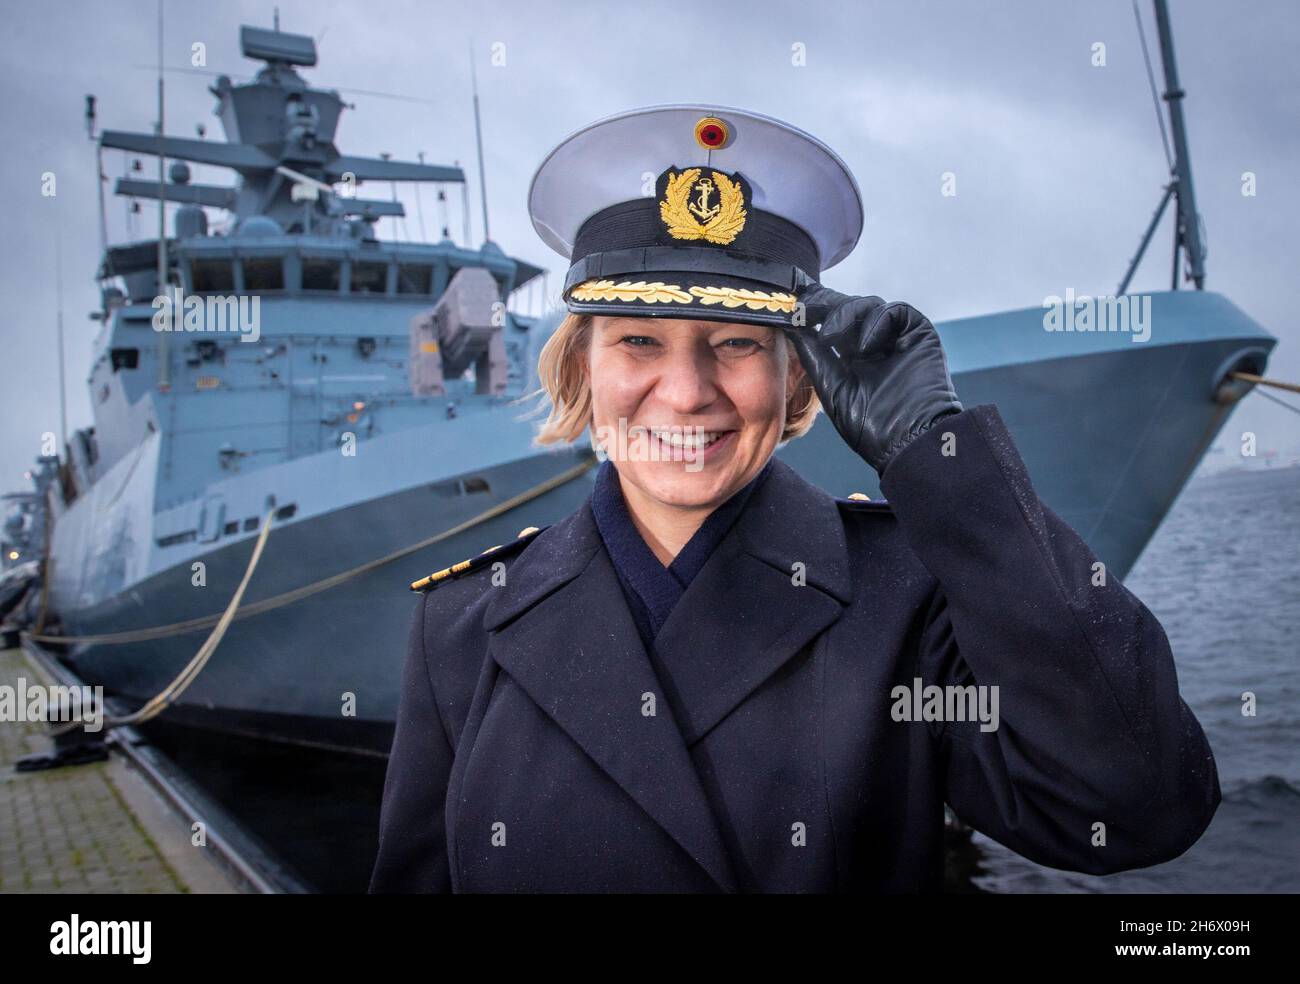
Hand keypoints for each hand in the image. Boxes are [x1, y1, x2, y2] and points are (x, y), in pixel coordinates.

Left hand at [782, 285, 962, 476]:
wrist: (906, 443)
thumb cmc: (871, 428)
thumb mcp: (832, 387)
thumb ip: (814, 355)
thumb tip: (791, 326)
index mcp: (853, 357)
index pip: (832, 323)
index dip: (813, 312)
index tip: (790, 308)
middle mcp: (875, 344)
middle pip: (849, 308)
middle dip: (824, 305)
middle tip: (802, 308)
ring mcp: (897, 338)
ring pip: (869, 305)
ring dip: (846, 315)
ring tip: (829, 339)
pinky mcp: (919, 334)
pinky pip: (895, 311)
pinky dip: (876, 321)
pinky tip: (863, 347)